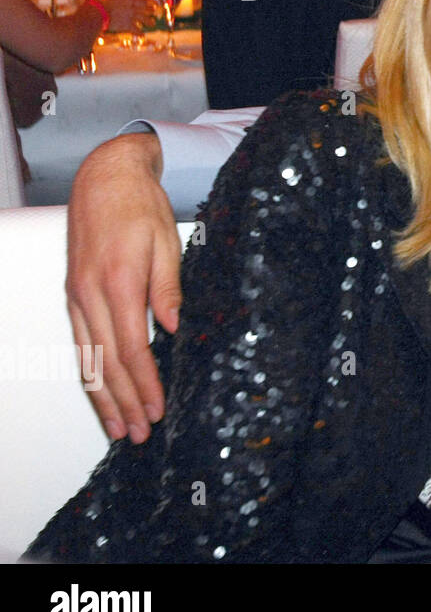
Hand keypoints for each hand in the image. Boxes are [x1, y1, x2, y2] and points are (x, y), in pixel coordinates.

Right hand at [65, 133, 180, 443]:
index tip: (158, 409)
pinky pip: (80, 343)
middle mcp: (90, 295)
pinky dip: (90, 373)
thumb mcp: (166, 240)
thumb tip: (175, 328)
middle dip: (124, 403)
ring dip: (103, 398)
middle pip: (105, 363)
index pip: (131, 348)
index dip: (145, 383)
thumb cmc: (139, 205)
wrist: (105, 177)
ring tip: (118, 428)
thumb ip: (168, 287)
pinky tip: (100, 392)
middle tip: (140, 434)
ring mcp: (77, 297)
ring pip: (87, 359)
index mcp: (117, 282)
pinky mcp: (74, 296)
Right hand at [101, 0, 151, 32]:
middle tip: (153, 9)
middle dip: (150, 8)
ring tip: (152, 23)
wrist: (96, 13)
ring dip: (149, 21)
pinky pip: (137, 30)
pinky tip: (142, 35)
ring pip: (145, 18)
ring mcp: (132, 14)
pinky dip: (139, 33)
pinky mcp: (128, 25)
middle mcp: (132, 4)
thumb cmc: (97, 1)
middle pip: (146, 5)